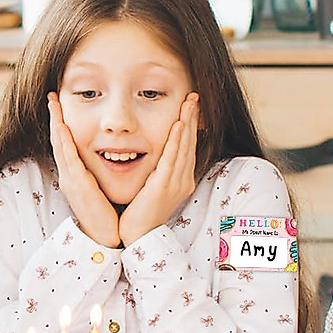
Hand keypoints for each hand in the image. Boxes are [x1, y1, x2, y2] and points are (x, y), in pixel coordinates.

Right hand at [47, 93, 119, 247]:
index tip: (58, 105)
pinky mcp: (78, 186)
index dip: (60, 124)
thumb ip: (95, 174)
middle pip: (57, 141)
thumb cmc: (104, 215)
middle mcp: (68, 175)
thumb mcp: (97, 190)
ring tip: (54, 104)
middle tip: (51, 97)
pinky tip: (62, 127)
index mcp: (73, 176)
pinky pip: (69, 159)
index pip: (64, 144)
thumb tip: (102, 158)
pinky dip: (64, 141)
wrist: (103, 238)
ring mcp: (70, 180)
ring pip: (60, 146)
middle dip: (54, 118)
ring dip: (56, 123)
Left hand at [118, 93, 199, 246]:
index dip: (190, 125)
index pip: (187, 146)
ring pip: (184, 147)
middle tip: (194, 96)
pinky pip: (171, 160)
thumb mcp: (152, 187)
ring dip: (187, 123)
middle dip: (192, 118)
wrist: (137, 236)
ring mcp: (175, 183)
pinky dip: (176, 142)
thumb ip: (156, 170)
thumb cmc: (140, 212)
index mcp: (180, 179)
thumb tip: (155, 154)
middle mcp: (182, 179)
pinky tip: (178, 126)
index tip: (190, 105)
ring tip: (190, 103)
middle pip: (190, 143)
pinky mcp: (163, 187)